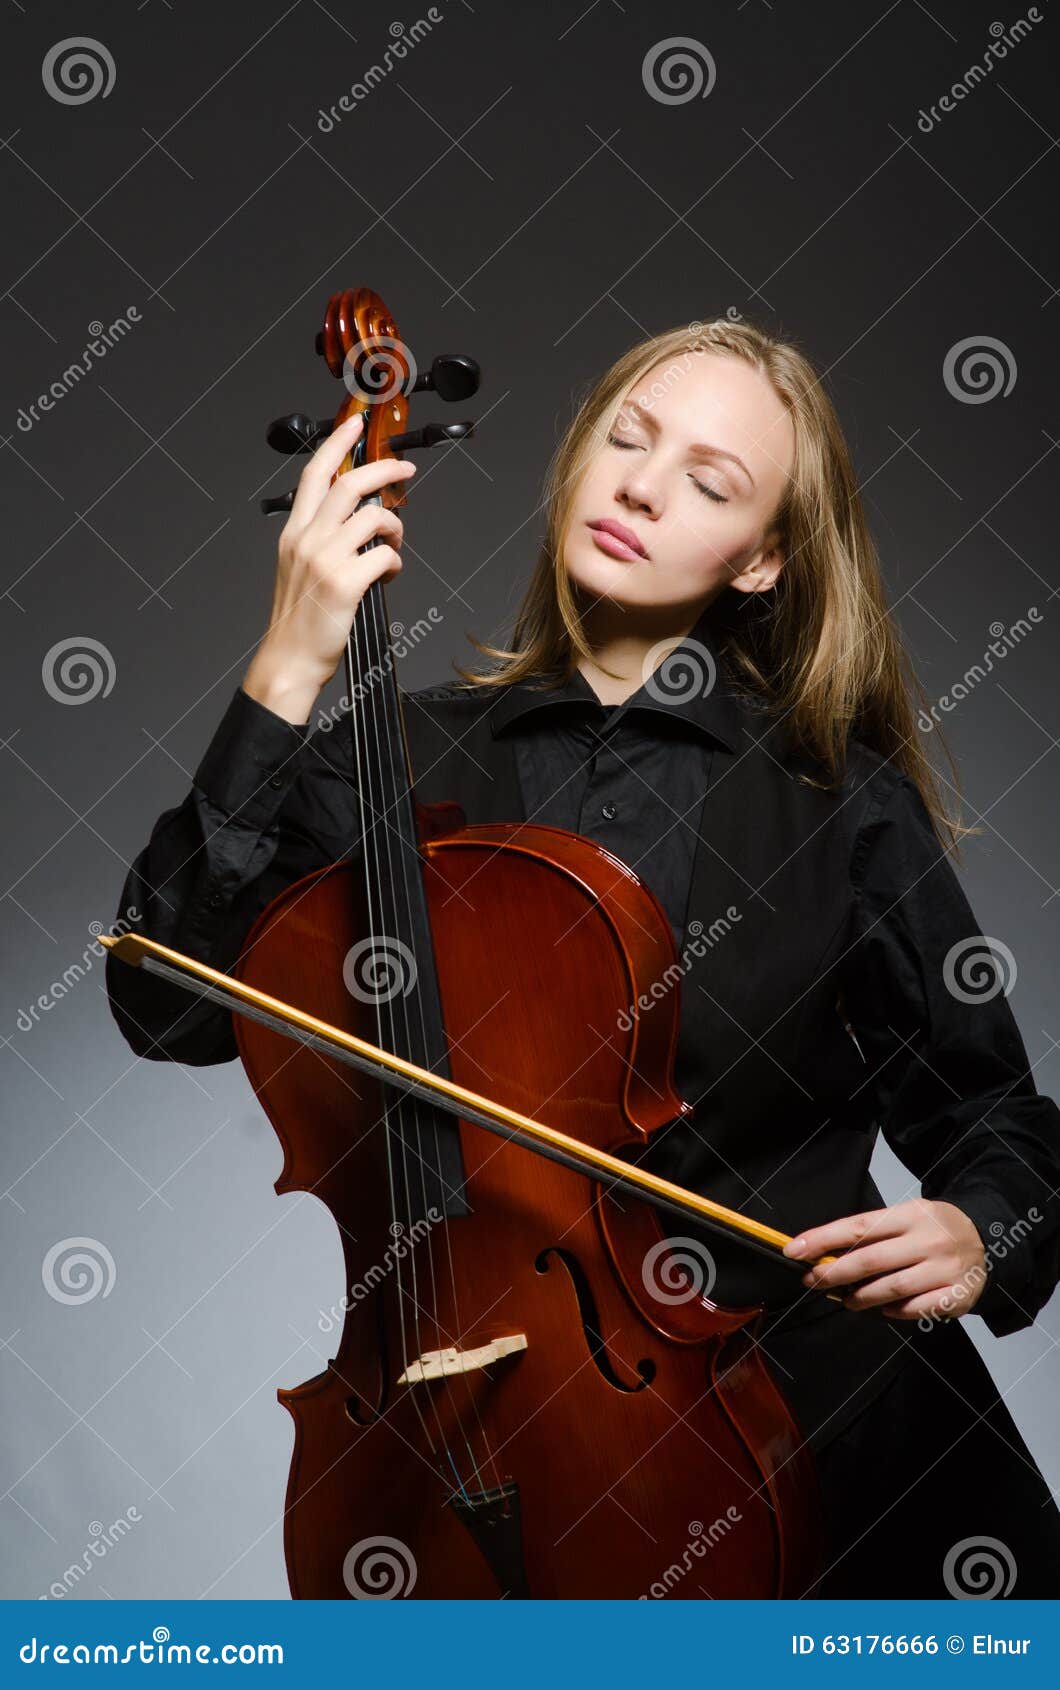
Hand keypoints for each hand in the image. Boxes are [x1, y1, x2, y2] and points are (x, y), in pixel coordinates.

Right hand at [243, 412, 416, 722]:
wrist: (288, 659)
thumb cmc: (299, 620)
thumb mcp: (298, 568)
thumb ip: (320, 539)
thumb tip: (358, 520)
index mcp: (294, 532)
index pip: (315, 473)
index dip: (337, 442)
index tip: (354, 422)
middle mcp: (306, 539)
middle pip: (350, 483)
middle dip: (384, 469)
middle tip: (405, 470)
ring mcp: (324, 560)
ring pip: (373, 517)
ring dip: (395, 527)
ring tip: (394, 543)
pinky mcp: (344, 584)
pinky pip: (385, 557)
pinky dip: (394, 563)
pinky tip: (387, 577)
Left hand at [782, 1196, 987, 1321]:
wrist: (984, 1238)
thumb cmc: (932, 1229)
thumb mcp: (905, 1218)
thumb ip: (871, 1235)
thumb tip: (825, 1255)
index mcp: (911, 1214)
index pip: (858, 1226)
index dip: (823, 1239)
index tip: (794, 1250)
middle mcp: (928, 1239)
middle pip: (870, 1260)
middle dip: (833, 1273)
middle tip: (812, 1281)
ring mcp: (944, 1268)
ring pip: (890, 1289)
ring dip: (860, 1297)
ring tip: (846, 1299)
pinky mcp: (956, 1295)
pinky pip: (914, 1309)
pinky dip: (893, 1312)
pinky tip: (883, 1308)